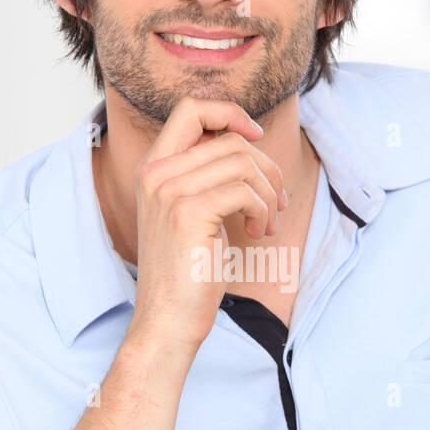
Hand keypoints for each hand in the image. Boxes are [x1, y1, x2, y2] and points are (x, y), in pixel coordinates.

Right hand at [126, 97, 287, 356]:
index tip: (256, 137)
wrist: (167, 320)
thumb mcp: (191, 213)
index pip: (190, 109)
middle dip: (266, 168)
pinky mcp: (189, 212)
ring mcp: (169, 190)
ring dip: (269, 193)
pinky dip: (264, 211)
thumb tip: (251, 143)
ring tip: (267, 223)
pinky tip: (258, 234)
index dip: (230, 113)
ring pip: (243, 162)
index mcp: (152, 168)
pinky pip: (246, 191)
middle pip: (228, 139)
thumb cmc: (188, 272)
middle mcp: (155, 173)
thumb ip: (206, 175)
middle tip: (276, 203)